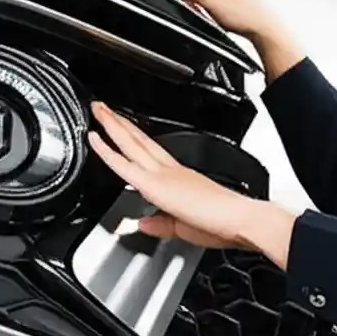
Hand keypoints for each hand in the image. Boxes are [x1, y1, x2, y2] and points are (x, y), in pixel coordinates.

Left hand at [86, 101, 255, 249]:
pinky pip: (123, 164)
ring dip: (112, 125)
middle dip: (121, 123)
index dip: (135, 139)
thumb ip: (161, 224)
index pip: (151, 153)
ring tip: (99, 110)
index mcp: (180, 177)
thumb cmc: (223, 224)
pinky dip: (106, 151)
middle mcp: (171, 170)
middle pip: (139, 140)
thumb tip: (144, 224)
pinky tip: (95, 140)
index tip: (125, 130)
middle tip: (105, 108)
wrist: (241, 219)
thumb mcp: (185, 227)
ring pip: (130, 143)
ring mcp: (163, 174)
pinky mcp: (155, 184)